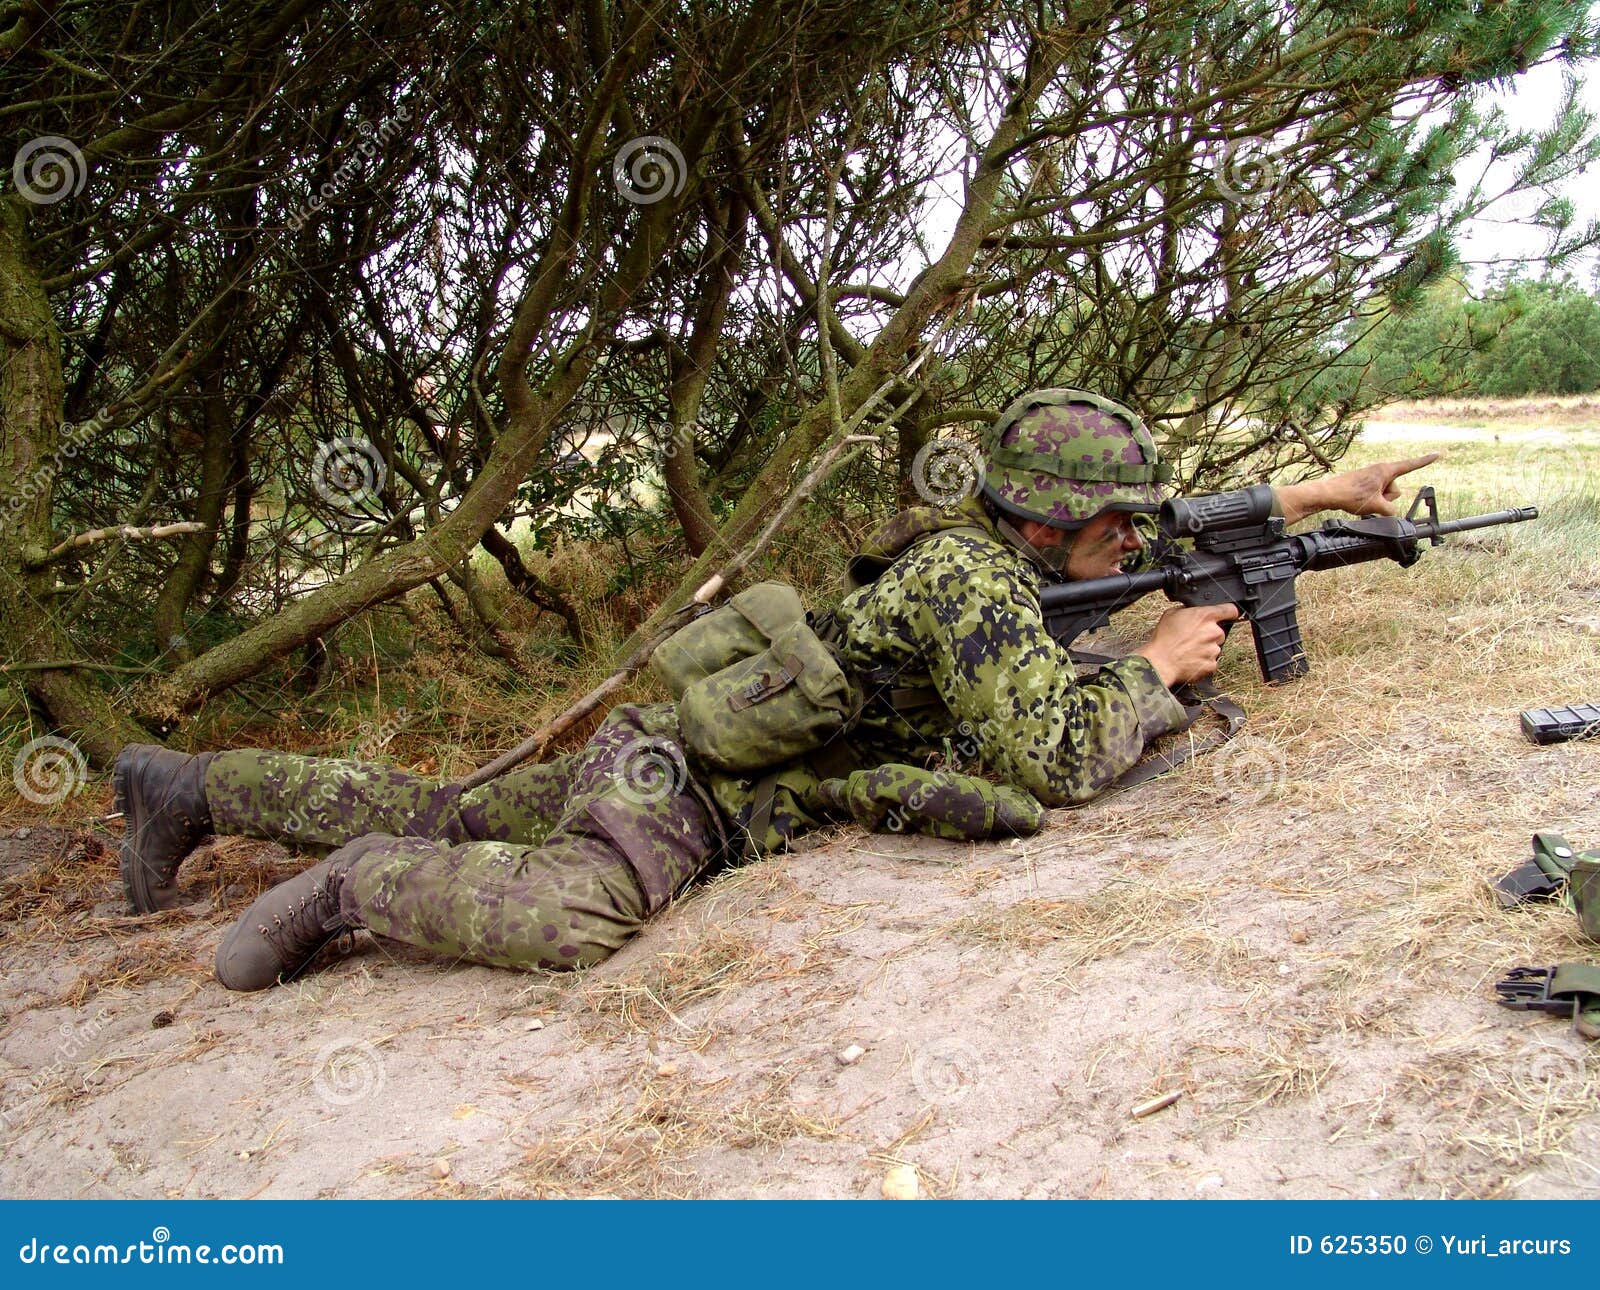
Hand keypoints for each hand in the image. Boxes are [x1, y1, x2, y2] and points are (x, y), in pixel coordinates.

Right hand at [1137, 604, 1239, 688]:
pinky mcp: (1212, 664)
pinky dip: (1202, 661)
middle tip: (1192, 638)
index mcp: (1205, 616)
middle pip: (1219, 632)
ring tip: (1188, 650)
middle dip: (1209, 634)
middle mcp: (1213, 632)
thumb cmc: (1163, 639)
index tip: (1228, 615)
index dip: (1229, 612)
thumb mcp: (1171, 614)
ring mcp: (1214, 649)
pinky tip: (1190, 660)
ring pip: (1215, 647)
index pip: (1230, 610)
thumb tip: (1192, 611)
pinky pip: (1211, 661)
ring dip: (1205, 649)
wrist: (1159, 663)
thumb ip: (1188, 610)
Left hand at [1276, 453, 1440, 522]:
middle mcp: (1381, 470)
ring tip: (1362, 500)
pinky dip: (1370, 499)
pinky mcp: (1365, 482)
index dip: (1425, 461)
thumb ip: (1391, 510)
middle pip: (1395, 488)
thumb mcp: (1376, 506)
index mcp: (1386, 471)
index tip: (1437, 454)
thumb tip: (1391, 513)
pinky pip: (1375, 493)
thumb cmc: (1350, 496)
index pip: (1411, 465)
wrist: (1329, 493)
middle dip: (1387, 498)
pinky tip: (1358, 500)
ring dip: (1377, 500)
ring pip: (1385, 493)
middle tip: (1371, 500)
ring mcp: (1372, 476)